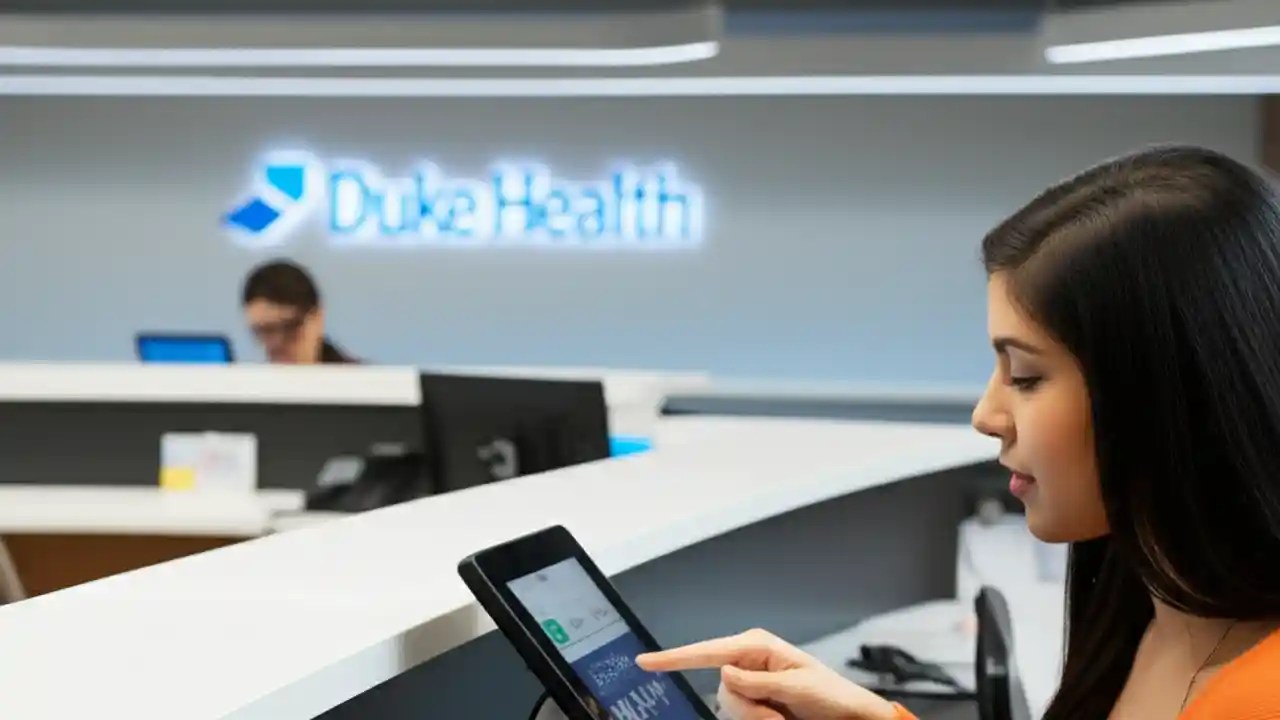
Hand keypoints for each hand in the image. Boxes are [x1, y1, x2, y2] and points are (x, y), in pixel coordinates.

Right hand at [636, 629, 900, 719]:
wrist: (849, 717)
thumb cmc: (830, 695)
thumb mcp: (796, 686)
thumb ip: (756, 680)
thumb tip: (723, 672)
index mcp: (756, 646)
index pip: (707, 652)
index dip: (673, 657)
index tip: (644, 662)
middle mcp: (746, 661)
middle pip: (720, 689)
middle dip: (747, 709)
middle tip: (777, 716)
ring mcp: (748, 683)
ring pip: (728, 707)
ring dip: (755, 718)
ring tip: (782, 718)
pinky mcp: (752, 702)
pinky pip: (738, 717)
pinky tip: (778, 719)